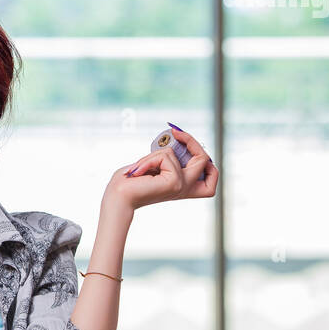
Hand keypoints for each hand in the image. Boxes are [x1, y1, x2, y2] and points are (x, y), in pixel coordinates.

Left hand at [103, 126, 218, 212]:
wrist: (117, 197)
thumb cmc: (129, 183)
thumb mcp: (152, 166)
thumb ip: (166, 157)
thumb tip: (175, 139)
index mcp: (182, 186)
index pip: (211, 176)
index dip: (207, 159)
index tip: (185, 145)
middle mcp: (185, 188)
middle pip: (206, 160)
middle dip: (192, 141)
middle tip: (175, 133)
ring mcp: (182, 185)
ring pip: (177, 153)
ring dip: (154, 154)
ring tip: (141, 166)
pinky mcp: (175, 182)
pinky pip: (165, 156)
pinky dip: (149, 159)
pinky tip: (139, 171)